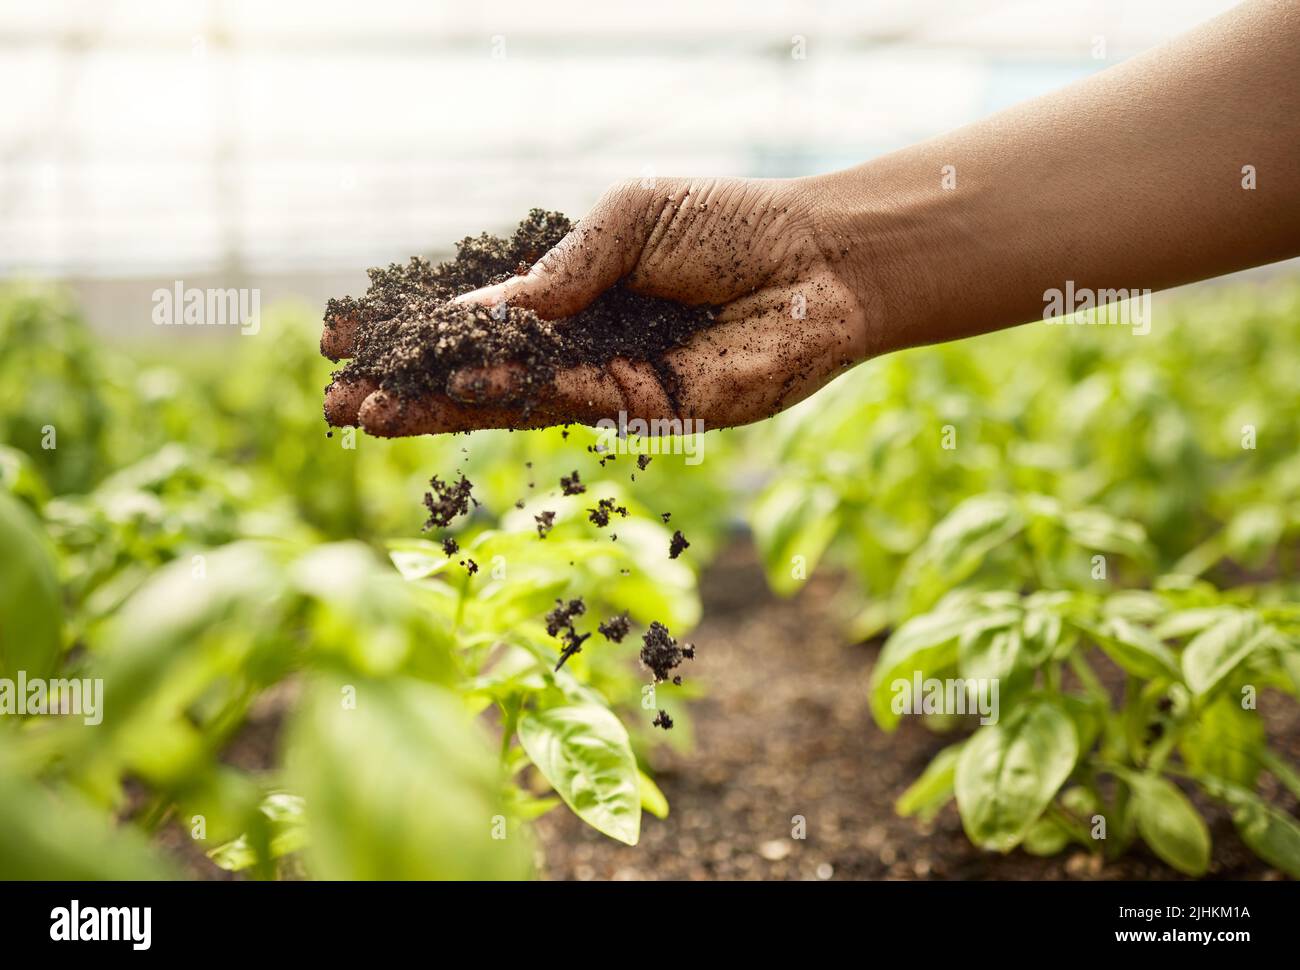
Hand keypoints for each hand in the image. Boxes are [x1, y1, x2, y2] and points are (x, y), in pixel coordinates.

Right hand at [321, 176, 875, 435]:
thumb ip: (560, 271)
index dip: (419, 333)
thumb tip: (485, 313)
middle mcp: (582, 345)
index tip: (346, 337)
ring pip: (510, 400)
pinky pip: (567, 401)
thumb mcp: (627, 221)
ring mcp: (610, 382)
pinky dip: (511, 395)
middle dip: (410, 385)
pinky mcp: (646, 412)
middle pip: (482, 372)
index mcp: (574, 297)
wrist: (817, 264)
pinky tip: (454, 390)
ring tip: (369, 409)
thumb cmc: (731, 227)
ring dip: (439, 406)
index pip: (480, 322)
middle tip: (339, 398)